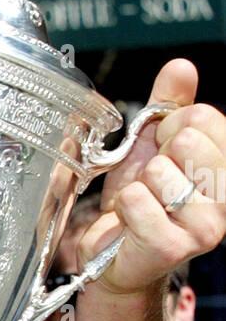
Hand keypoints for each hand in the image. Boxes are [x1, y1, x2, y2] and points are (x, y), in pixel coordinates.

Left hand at [78, 59, 225, 294]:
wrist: (116, 253)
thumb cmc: (140, 200)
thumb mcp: (153, 145)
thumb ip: (169, 106)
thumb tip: (182, 67)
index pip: (203, 117)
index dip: (170, 128)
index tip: (163, 152)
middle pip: (186, 141)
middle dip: (156, 156)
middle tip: (152, 182)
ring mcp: (205, 227)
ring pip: (159, 172)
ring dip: (139, 185)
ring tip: (143, 204)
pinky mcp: (172, 247)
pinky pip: (135, 200)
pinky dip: (124, 207)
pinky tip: (131, 222)